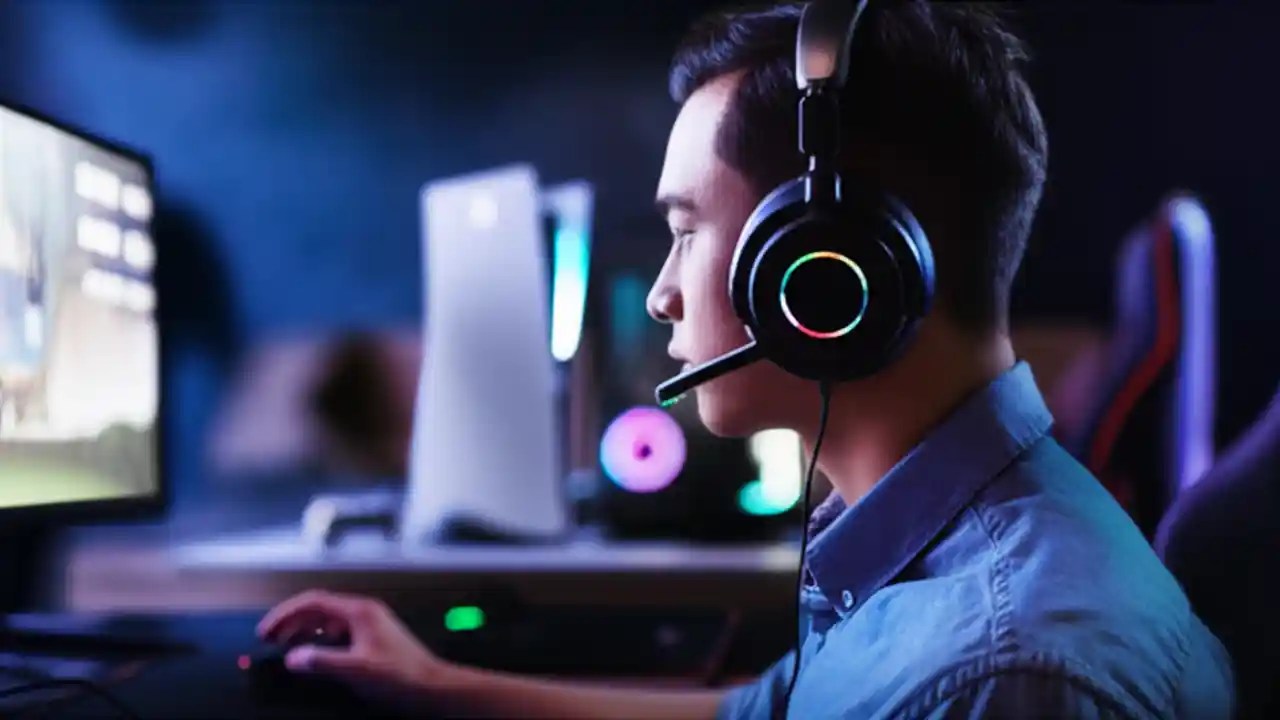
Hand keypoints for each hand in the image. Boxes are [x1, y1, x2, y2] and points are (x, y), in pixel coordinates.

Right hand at [257, 590, 449, 700]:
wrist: (432, 685)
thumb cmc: (402, 675)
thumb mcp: (358, 669)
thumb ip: (323, 662)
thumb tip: (294, 657)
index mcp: (360, 611)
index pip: (313, 601)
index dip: (285, 614)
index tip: (266, 630)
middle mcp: (363, 613)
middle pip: (318, 608)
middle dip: (291, 621)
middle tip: (269, 638)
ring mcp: (368, 625)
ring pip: (327, 620)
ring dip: (303, 630)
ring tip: (284, 645)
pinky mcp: (371, 638)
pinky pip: (337, 633)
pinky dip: (318, 640)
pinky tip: (311, 653)